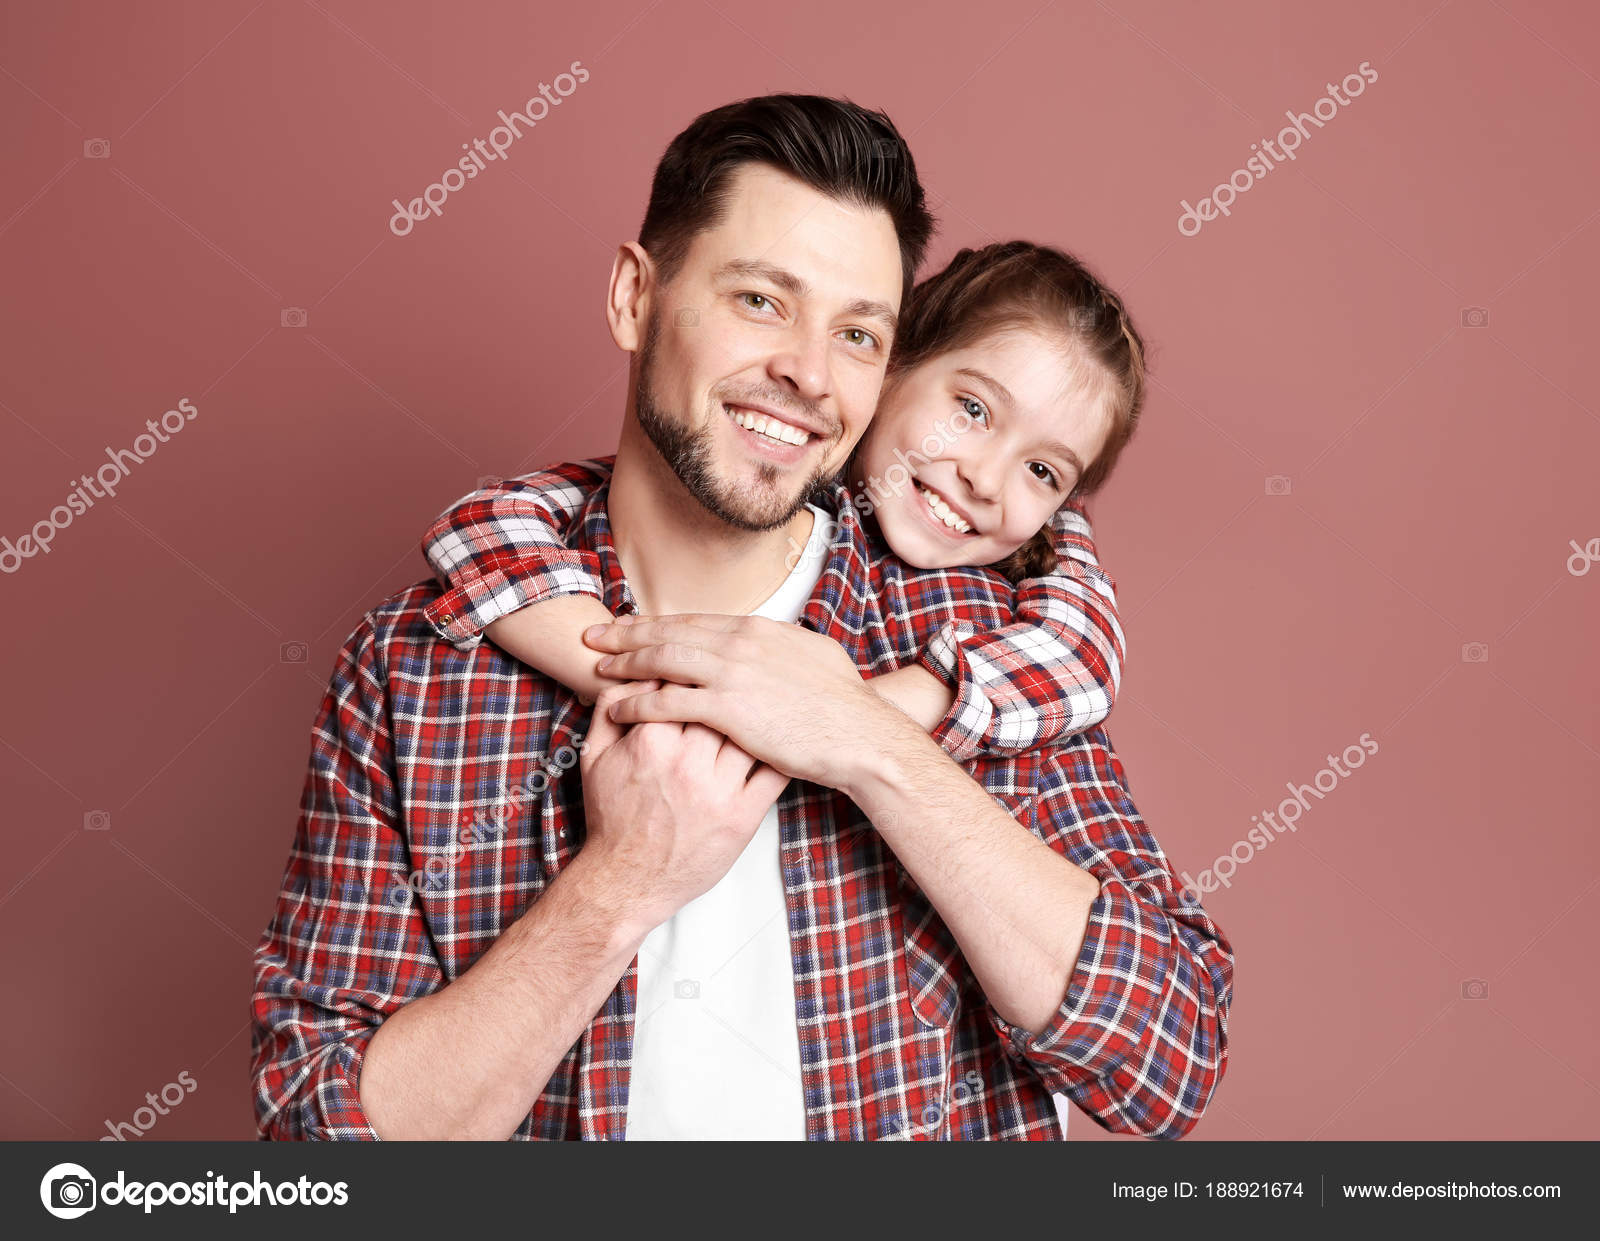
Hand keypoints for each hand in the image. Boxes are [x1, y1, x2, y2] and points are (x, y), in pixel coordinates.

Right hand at [577, 679, 790, 933]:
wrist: (626, 879)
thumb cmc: (612, 816)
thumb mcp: (595, 757)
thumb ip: (609, 709)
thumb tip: (630, 673)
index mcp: (651, 740)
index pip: (682, 682)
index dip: (694, 671)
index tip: (702, 669)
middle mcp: (687, 761)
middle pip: (721, 701)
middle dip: (728, 688)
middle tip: (739, 680)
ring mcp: (718, 790)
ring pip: (750, 731)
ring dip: (758, 715)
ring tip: (764, 704)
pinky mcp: (742, 816)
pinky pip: (774, 774)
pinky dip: (782, 753)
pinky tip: (783, 739)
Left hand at [582, 613, 903, 789]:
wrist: (859, 735)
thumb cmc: (843, 706)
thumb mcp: (814, 658)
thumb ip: (782, 648)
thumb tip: (776, 641)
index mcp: (757, 629)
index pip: (693, 620)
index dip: (657, 623)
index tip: (631, 625)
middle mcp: (738, 642)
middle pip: (668, 633)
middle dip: (626, 634)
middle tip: (596, 637)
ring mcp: (731, 673)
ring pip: (661, 661)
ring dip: (625, 664)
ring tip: (598, 670)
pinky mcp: (726, 708)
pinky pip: (667, 701)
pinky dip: (636, 703)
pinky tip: (616, 708)